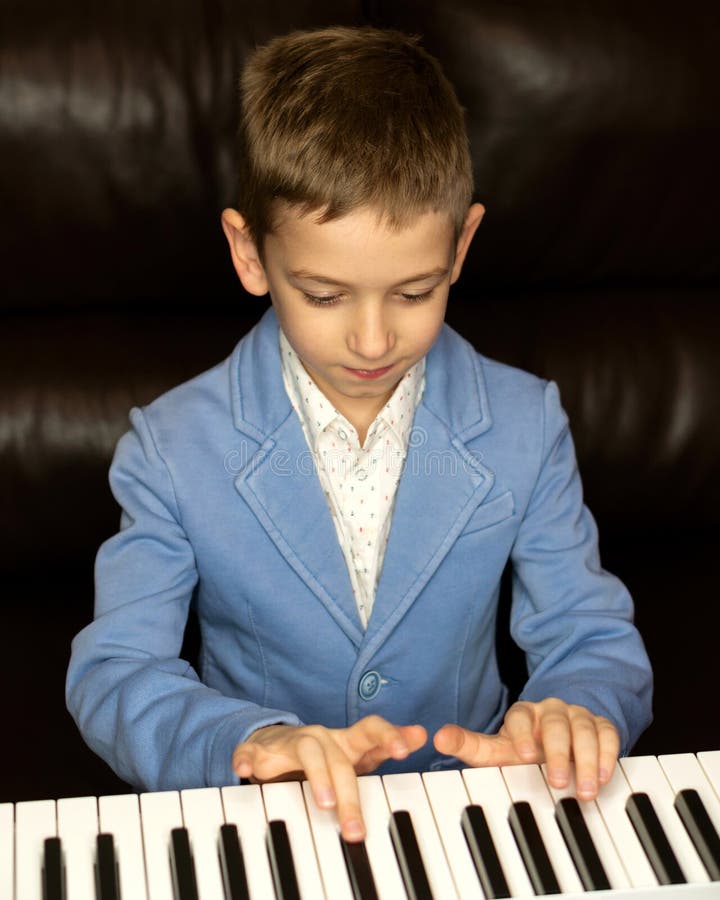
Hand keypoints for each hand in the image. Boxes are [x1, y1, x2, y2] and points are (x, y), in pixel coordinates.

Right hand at [233, 716, 426, 840]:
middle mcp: (322, 739)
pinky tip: (245, 770)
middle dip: (350, 793)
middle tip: (356, 827)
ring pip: (309, 755)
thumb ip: (383, 749)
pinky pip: (252, 754)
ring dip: (318, 778)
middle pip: (340, 758)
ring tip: (325, 804)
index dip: (390, 737)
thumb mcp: (354, 757)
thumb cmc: (321, 758)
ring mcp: (292, 743)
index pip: (372, 731)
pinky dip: (248, 760)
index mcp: (346, 742)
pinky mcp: (260, 752)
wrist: (270, 743)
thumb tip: (422, 733)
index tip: (407, 747)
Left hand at [434, 698, 619, 799]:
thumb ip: (468, 745)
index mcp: (522, 714)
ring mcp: (577, 716)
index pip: (520, 717)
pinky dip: (608, 753)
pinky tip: (606, 776)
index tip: (523, 755)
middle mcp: (550, 711)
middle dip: (558, 753)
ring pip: (584, 729)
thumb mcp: (496, 750)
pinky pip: (608, 733)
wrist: (558, 743)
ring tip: (585, 789)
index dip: (522, 734)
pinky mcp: (601, 725)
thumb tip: (437, 738)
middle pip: (556, 724)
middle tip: (557, 781)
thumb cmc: (523, 750)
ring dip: (586, 760)